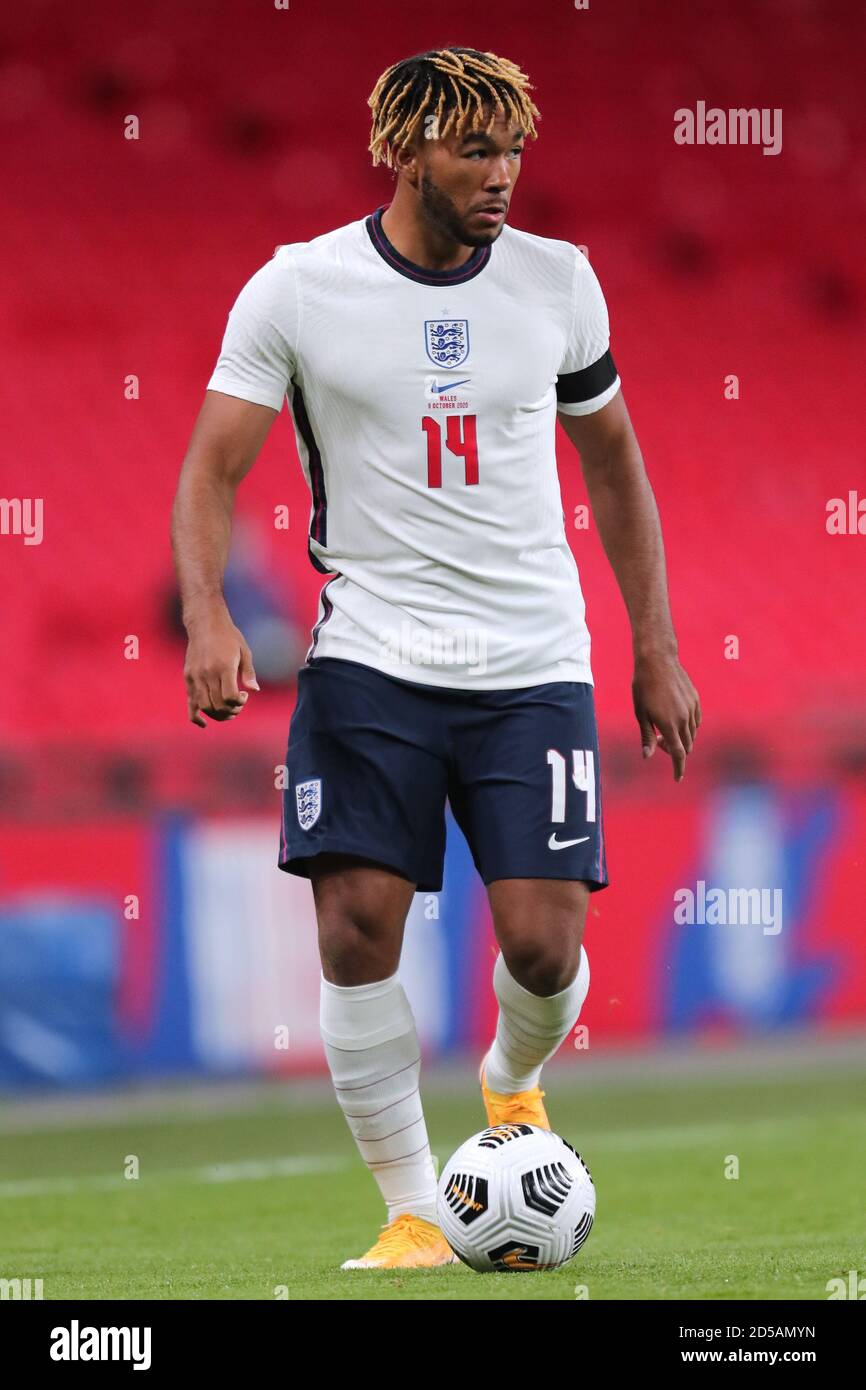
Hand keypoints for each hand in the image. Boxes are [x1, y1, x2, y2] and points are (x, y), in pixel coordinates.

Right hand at [183, 608, 258, 727]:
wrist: (205, 623)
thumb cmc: (229, 636)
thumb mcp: (244, 651)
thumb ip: (248, 673)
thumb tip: (254, 690)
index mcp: (224, 667)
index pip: (230, 697)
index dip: (239, 703)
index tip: (244, 696)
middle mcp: (207, 673)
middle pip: (218, 705)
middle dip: (231, 711)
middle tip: (238, 706)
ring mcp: (195, 676)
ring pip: (205, 707)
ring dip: (218, 715)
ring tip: (227, 711)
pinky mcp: (188, 677)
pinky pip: (190, 703)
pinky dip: (196, 716)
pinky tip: (204, 723)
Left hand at [632, 651, 700, 781]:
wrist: (657, 660)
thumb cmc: (643, 687)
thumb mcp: (640, 713)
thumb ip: (647, 736)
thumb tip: (647, 756)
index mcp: (669, 725)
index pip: (678, 754)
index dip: (678, 768)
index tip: (677, 778)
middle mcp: (684, 719)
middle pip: (686, 746)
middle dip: (675, 750)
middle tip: (660, 741)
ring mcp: (692, 709)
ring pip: (692, 734)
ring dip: (682, 738)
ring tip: (665, 727)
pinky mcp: (696, 700)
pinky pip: (696, 720)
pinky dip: (689, 727)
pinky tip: (678, 719)